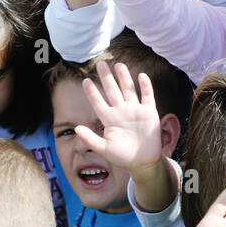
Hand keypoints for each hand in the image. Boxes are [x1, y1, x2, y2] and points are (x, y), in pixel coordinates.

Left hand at [75, 61, 163, 175]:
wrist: (143, 162)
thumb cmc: (123, 157)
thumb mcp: (104, 149)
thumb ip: (90, 139)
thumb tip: (76, 128)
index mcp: (109, 119)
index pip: (98, 102)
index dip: (92, 92)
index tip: (85, 81)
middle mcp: (121, 111)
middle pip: (112, 91)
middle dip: (106, 78)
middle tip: (100, 64)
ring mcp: (135, 110)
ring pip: (128, 89)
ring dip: (124, 77)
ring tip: (118, 64)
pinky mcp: (149, 112)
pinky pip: (147, 96)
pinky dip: (145, 86)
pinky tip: (141, 76)